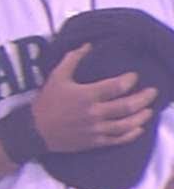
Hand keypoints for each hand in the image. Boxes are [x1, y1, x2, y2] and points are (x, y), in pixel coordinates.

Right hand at [31, 43, 157, 152]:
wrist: (35, 130)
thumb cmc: (47, 102)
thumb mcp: (56, 76)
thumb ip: (73, 59)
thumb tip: (88, 45)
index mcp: (86, 95)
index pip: (117, 86)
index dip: (130, 80)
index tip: (134, 76)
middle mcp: (94, 113)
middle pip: (127, 106)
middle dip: (144, 98)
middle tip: (153, 92)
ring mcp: (96, 129)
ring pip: (127, 124)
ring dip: (142, 116)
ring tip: (149, 110)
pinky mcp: (95, 142)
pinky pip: (118, 140)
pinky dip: (132, 134)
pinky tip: (139, 128)